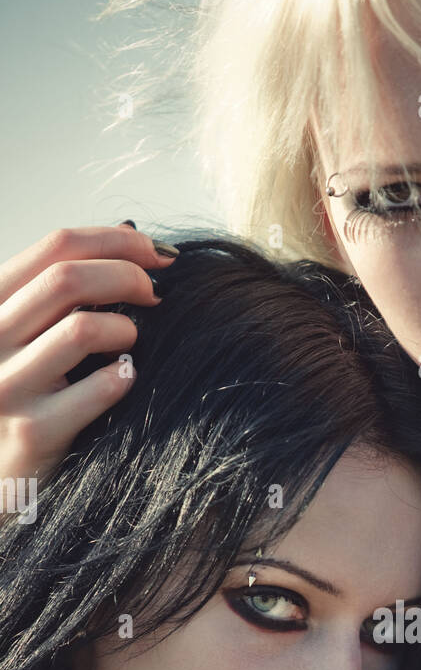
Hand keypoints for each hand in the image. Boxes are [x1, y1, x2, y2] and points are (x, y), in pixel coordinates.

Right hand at [0, 225, 175, 490]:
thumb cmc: (22, 396)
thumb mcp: (24, 335)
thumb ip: (58, 293)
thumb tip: (130, 239)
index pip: (55, 245)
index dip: (115, 239)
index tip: (156, 252)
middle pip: (69, 277)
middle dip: (129, 275)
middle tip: (157, 294)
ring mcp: (7, 386)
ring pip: (85, 328)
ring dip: (125, 329)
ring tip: (129, 344)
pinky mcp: (34, 431)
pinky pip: (102, 386)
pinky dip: (125, 377)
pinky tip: (126, 379)